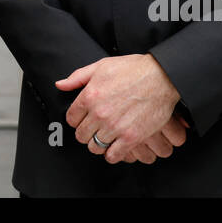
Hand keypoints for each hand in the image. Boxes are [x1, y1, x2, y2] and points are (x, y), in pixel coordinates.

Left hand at [55, 54, 182, 163]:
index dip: (77, 119)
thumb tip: (60, 85)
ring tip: (105, 137)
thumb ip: (78, 77)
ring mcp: (115, 127)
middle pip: (81, 135)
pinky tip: (116, 146)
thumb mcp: (101, 66)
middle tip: (94, 129)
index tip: (83, 119)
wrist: (161, 77)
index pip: (71, 118)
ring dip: (98, 144)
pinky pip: (113, 156)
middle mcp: (99, 113)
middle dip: (86, 133)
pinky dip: (112, 154)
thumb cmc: (133, 70)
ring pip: (95, 147)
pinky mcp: (131, 138)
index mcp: (90, 96)